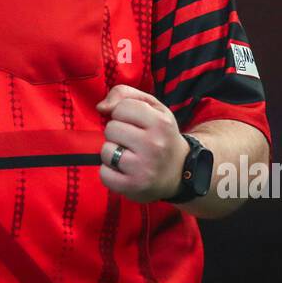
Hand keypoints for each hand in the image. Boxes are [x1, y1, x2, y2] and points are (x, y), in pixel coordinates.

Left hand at [95, 84, 186, 202]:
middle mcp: (154, 145)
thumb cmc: (161, 135)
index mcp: (160, 122)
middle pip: (111, 129)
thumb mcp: (153, 108)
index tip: (133, 123)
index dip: (122, 114)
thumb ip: (125, 95)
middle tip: (131, 141)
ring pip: (106, 151)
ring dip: (112, 153)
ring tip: (128, 156)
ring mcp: (143, 168)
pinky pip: (104, 174)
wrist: (180, 172)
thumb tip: (101, 107)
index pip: (121, 108)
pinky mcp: (133, 187)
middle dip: (117, 133)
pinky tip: (124, 171)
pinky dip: (109, 172)